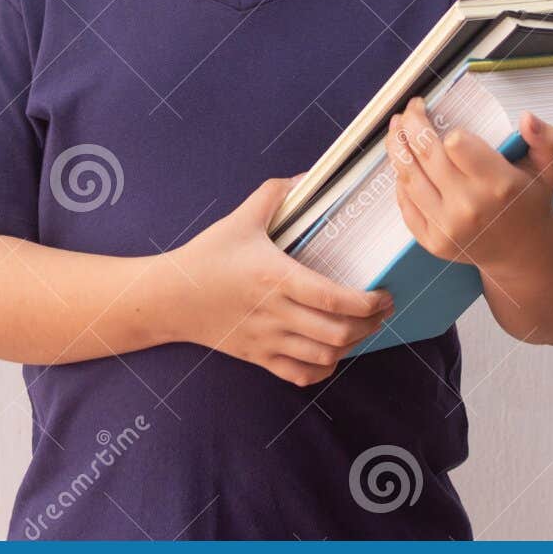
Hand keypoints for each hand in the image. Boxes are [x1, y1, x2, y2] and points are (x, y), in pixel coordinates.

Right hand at [165, 176, 394, 386]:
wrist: (169, 297)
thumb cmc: (206, 257)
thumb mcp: (240, 219)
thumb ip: (276, 194)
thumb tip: (308, 177)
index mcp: (276, 278)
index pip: (333, 299)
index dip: (366, 302)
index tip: (382, 292)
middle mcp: (275, 313)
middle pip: (338, 334)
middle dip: (370, 324)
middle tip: (381, 309)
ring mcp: (267, 340)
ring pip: (325, 358)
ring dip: (351, 346)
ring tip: (361, 327)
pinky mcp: (258, 357)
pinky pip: (301, 376)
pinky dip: (323, 369)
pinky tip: (330, 352)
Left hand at [385, 96, 552, 268]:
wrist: (523, 253)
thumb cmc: (530, 202)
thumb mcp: (548, 169)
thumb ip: (545, 139)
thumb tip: (526, 117)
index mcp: (499, 184)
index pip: (455, 144)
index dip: (448, 131)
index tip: (447, 124)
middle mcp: (470, 207)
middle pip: (425, 154)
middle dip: (411, 124)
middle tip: (410, 109)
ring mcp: (448, 228)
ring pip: (408, 177)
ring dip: (396, 146)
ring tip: (396, 127)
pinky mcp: (433, 242)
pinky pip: (406, 204)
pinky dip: (399, 180)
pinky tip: (402, 162)